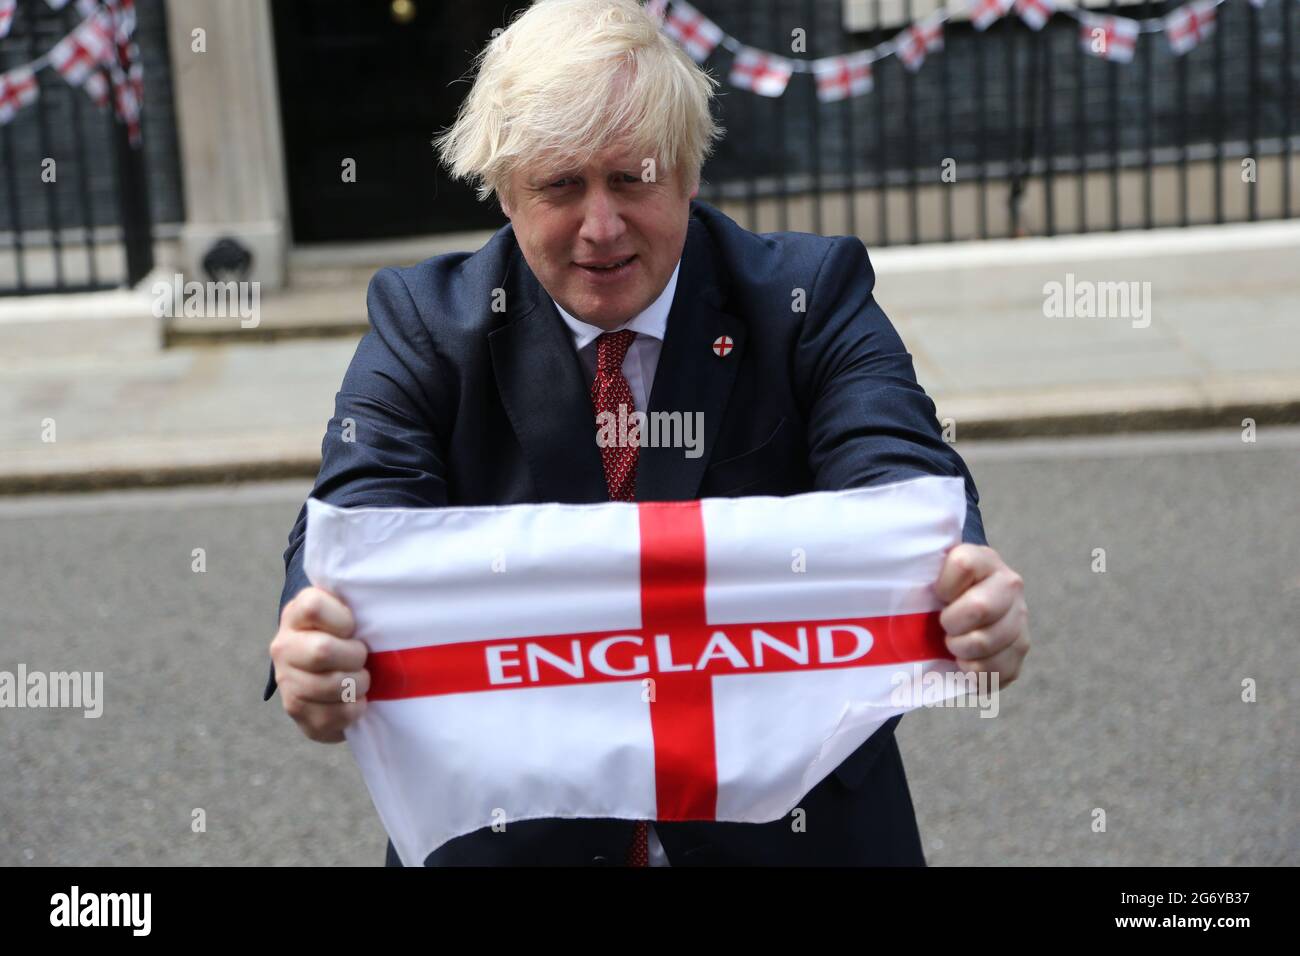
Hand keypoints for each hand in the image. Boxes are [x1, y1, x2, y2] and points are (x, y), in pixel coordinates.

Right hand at [269, 587, 368, 742]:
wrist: (326, 670)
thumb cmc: (345, 635)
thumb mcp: (345, 611)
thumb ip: (353, 602)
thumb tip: (379, 601)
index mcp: (295, 614)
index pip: (313, 608)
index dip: (343, 619)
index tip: (353, 628)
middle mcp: (283, 646)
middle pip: (322, 651)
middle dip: (355, 657)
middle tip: (362, 658)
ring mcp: (286, 680)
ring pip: (330, 685)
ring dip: (357, 684)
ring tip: (360, 679)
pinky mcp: (296, 711)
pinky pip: (333, 715)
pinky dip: (354, 708)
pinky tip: (354, 699)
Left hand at [934, 544, 1028, 687]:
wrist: (967, 609)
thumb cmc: (939, 593)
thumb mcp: (930, 574)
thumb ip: (920, 573)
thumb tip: (888, 583)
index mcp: (984, 559)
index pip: (963, 565)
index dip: (944, 586)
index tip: (938, 595)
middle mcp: (1009, 585)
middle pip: (979, 607)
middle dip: (951, 623)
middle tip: (944, 627)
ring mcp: (1019, 617)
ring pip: (986, 642)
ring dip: (960, 650)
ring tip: (953, 645)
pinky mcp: (1020, 648)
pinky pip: (997, 669)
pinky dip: (973, 671)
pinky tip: (966, 662)